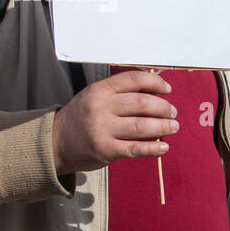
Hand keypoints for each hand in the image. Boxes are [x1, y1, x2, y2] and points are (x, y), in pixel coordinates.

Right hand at [52, 71, 177, 173]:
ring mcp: (102, 130)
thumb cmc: (82, 117)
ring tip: (173, 127)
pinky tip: (164, 147)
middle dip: (164, 108)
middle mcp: (100, 107)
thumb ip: (121, 91)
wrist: (56, 141)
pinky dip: (153, 148)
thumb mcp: (95, 96)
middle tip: (172, 112)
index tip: (168, 90)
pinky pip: (136, 149)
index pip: (134, 80)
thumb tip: (156, 88)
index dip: (156, 83)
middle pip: (143, 103)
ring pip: (143, 126)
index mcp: (100, 90)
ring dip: (163, 126)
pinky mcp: (106, 150)